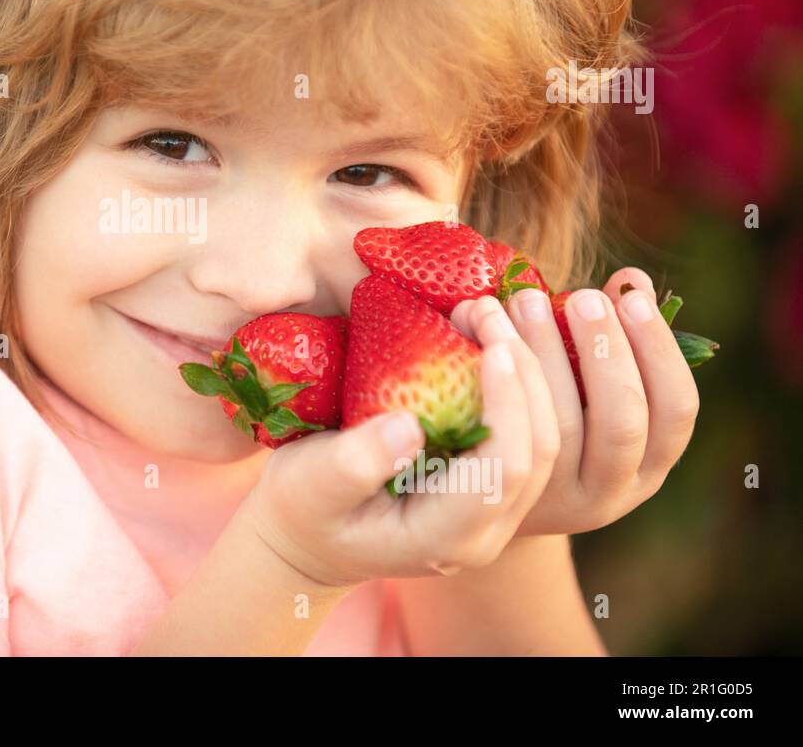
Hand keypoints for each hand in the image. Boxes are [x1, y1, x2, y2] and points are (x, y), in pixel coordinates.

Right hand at [243, 330, 557, 587]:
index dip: (509, 404)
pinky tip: (492, 335)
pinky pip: (527, 431)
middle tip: (490, 308)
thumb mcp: (308, 486)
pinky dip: (518, 381)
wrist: (307, 535)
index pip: (505, 468)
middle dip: (527, 373)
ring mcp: (495, 512)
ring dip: (530, 370)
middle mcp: (484, 532)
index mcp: (444, 538)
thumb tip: (408, 426)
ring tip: (490, 312)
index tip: (493, 345)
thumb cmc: (301, 507)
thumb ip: (353, 465)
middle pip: (539, 450)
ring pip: (545, 439)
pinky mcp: (491, 484)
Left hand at [450, 267, 700, 535]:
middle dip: (606, 351)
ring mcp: (558, 500)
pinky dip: (506, 381)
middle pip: (623, 421)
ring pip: (562, 426)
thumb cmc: (550, 420)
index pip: (677, 409)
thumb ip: (614, 337)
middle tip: (582, 296)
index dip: (659, 350)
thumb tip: (632, 278)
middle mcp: (612, 493)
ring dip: (547, 354)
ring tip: (526, 299)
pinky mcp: (507, 495)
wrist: (486, 495)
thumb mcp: (589, 387)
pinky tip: (490, 337)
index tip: (632, 298)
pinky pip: (513, 433)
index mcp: (649, 464)